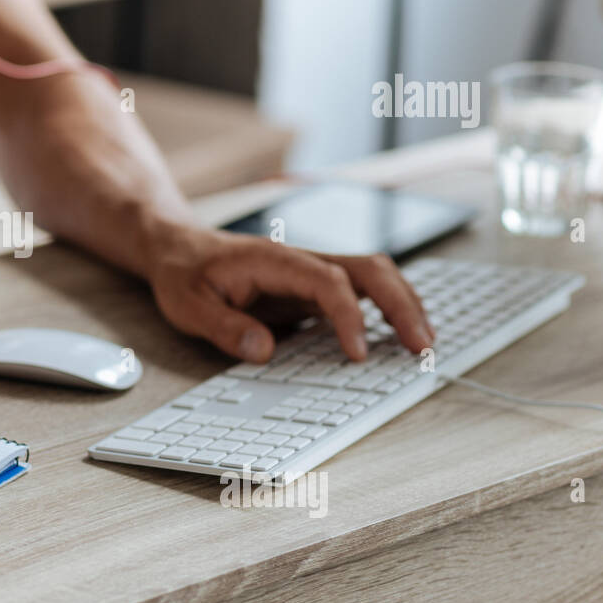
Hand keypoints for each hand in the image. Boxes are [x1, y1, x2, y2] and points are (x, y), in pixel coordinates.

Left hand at [147, 228, 434, 362]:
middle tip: (420, 345)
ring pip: (374, 276)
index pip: (327, 281)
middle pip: (368, 268)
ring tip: (424, 344)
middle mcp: (302, 261)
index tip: (356, 354)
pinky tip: (401, 335)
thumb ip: (222, 326)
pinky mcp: (313, 289)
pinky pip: (361, 293)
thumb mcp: (186, 304)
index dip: (348, 316)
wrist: (178, 247)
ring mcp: (311, 273)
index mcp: (273, 261)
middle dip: (400, 304)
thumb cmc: (184, 273)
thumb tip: (264, 351)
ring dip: (403, 305)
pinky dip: (388, 310)